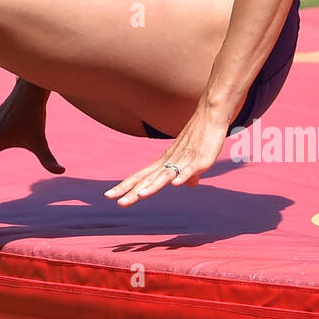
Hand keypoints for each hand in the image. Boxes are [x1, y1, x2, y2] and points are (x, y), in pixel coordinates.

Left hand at [104, 105, 230, 206]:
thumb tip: (189, 184)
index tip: (109, 196)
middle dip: (133, 191)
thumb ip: (188, 175)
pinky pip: (189, 169)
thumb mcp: (192, 161)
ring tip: (140, 196)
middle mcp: (169, 162)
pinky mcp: (199, 160)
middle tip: (117, 202)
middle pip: (148, 179)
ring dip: (153, 186)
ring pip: (165, 175)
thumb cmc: (199, 137)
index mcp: (164, 163)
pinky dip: (182, 177)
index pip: (140, 177)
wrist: (210, 116)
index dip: (126, 186)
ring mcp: (184, 160)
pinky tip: (175, 185)